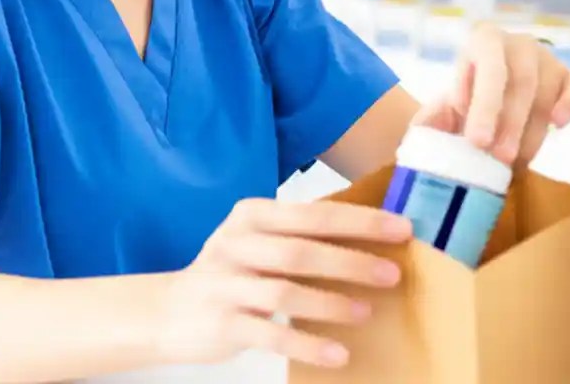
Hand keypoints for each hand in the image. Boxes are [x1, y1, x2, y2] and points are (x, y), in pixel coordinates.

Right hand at [153, 197, 412, 368]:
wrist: (168, 312)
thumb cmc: (229, 274)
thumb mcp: (256, 243)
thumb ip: (299, 236)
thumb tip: (371, 240)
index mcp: (251, 216)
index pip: (312, 214)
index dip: (359, 222)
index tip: (401, 230)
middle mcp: (236, 244)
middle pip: (300, 251)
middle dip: (352, 262)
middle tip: (393, 275)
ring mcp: (226, 284)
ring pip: (285, 291)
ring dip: (331, 303)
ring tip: (366, 313)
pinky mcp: (222, 323)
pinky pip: (270, 335)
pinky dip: (307, 345)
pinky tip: (337, 354)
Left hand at [414, 22, 569, 166]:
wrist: (486, 101)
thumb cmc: (463, 103)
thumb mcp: (440, 108)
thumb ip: (430, 119)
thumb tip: (425, 130)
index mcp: (484, 40)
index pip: (489, 70)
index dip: (485, 107)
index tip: (476, 141)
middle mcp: (519, 43)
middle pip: (521, 82)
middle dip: (510, 124)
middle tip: (498, 158)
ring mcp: (548, 58)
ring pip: (547, 91)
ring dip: (532, 130)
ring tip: (515, 161)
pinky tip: (558, 124)